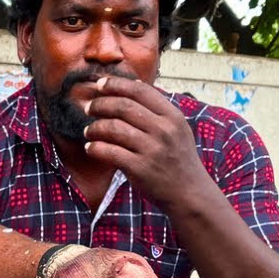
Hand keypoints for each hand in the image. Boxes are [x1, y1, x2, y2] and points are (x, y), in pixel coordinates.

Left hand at [82, 76, 210, 208]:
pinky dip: (95, 147)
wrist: (190, 193)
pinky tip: (90, 147)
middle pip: (123, 106)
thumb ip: (158, 109)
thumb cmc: (179, 159)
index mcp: (172, 116)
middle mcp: (163, 130)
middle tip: (89, 107)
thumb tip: (134, 84)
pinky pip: (110, 152)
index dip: (116, 84)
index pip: (140, 90)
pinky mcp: (140, 168)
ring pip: (113, 128)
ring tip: (88, 131)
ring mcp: (152, 149)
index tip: (100, 84)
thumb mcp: (178, 129)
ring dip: (94, 127)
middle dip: (100, 104)